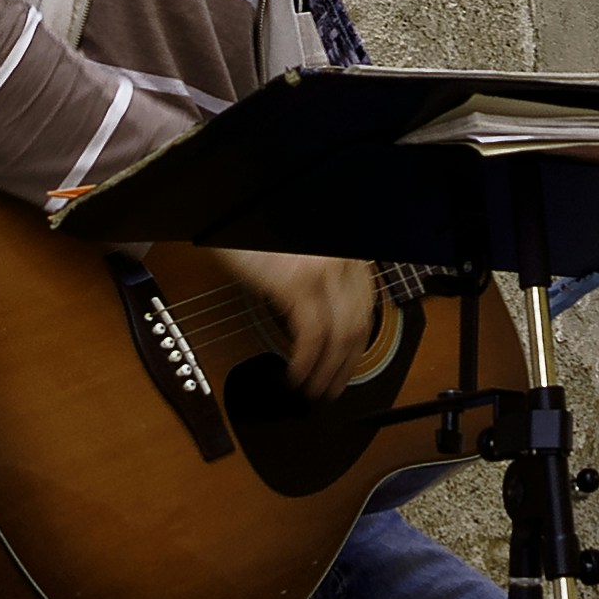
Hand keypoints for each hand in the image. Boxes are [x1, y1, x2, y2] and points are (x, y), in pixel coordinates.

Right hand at [216, 244, 393, 398]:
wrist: (233, 208)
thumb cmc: (260, 236)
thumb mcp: (298, 259)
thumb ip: (316, 284)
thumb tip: (321, 327)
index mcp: (347, 255)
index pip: (365, 309)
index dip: (357, 345)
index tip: (347, 366)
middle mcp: (343, 260)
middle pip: (358, 325)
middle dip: (346, 365)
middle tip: (332, 388)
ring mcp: (323, 270)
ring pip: (340, 335)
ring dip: (328, 371)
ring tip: (314, 389)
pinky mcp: (297, 282)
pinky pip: (312, 335)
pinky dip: (306, 362)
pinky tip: (297, 374)